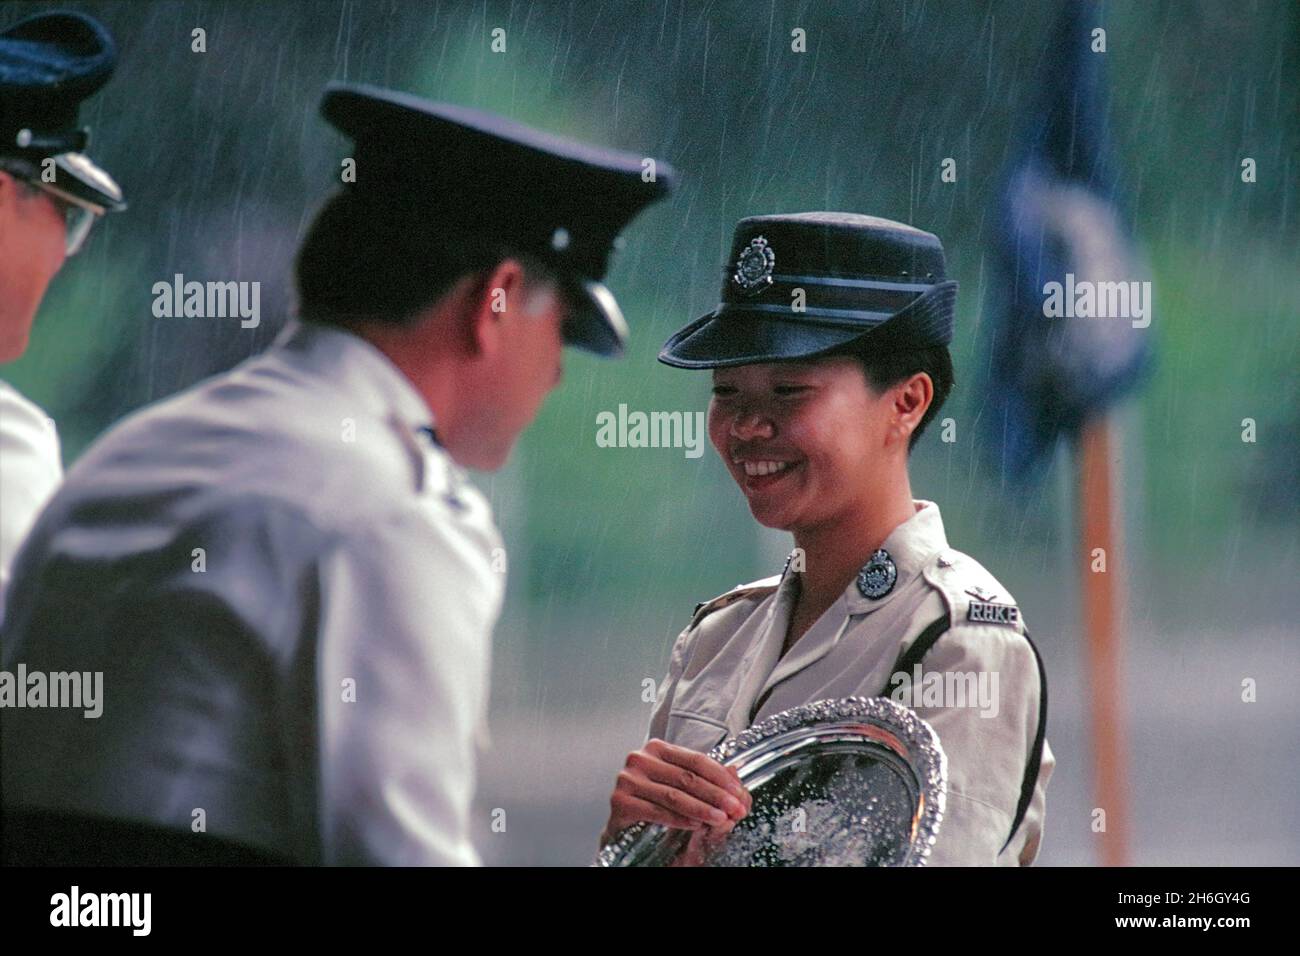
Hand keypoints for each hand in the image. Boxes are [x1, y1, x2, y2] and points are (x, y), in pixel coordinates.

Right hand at [600, 738, 750, 845]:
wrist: (624, 825)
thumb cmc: (653, 801)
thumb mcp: (680, 786)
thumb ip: (705, 778)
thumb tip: (735, 772)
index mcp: (657, 748)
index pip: (696, 760)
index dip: (721, 777)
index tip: (740, 793)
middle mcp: (640, 758)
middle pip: (687, 777)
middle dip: (716, 795)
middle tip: (736, 809)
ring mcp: (628, 779)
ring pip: (674, 795)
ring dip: (702, 809)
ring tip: (721, 819)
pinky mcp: (620, 801)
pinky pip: (656, 811)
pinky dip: (679, 819)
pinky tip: (696, 825)